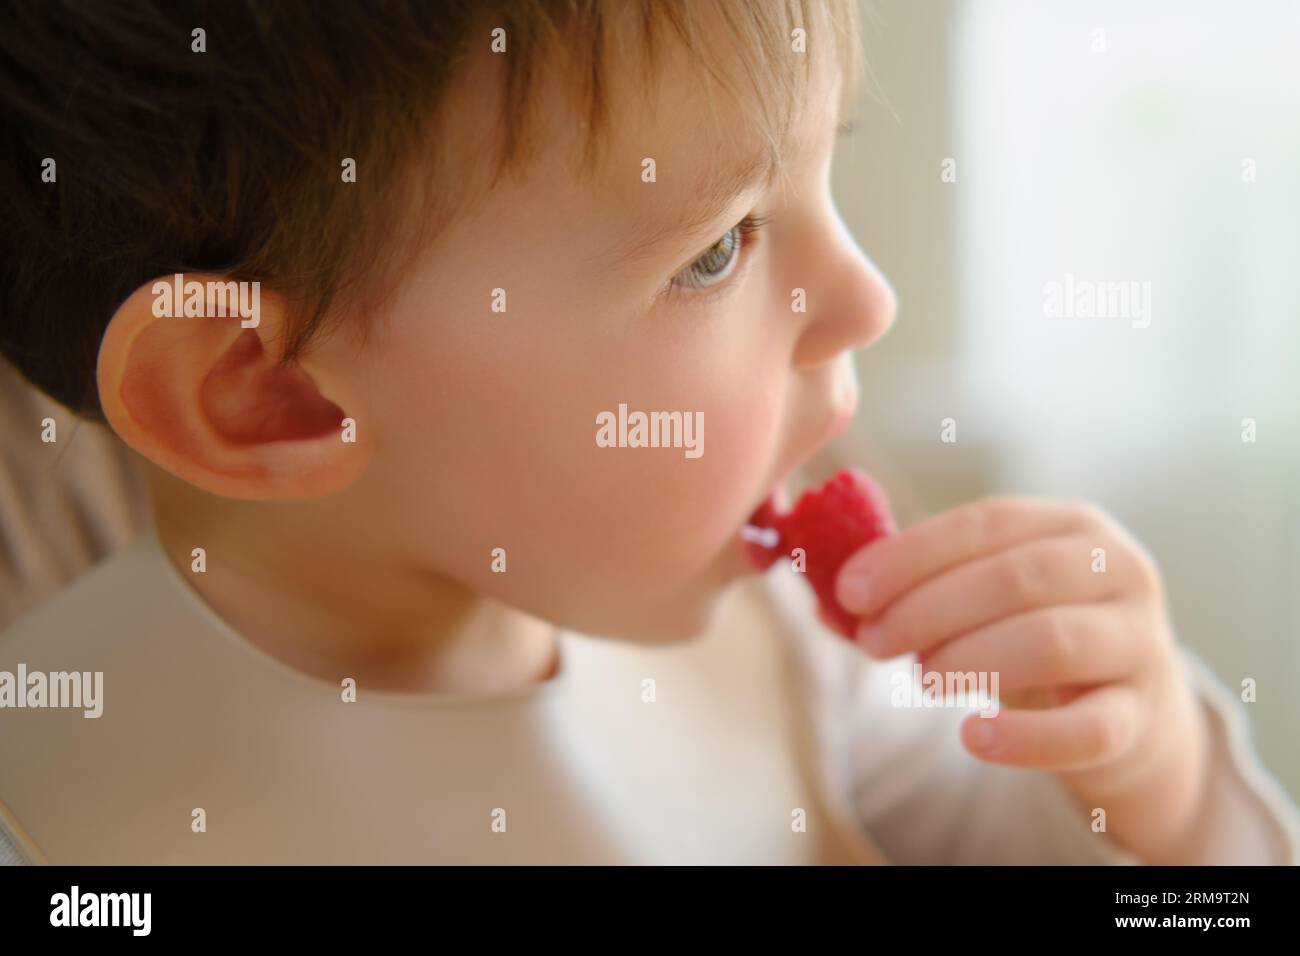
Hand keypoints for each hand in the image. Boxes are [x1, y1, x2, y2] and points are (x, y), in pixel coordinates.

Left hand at [834, 496, 1211, 859]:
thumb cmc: (1031, 638)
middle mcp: (1119, 570)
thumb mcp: (981, 603)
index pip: (986, 523)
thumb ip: (908, 596)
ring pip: (1051, 640)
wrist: (1130, 711)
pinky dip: (1024, 737)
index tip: (850, 590)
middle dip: (928, 608)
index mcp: (1071, 525)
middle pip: (1015, 578)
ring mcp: (1141, 642)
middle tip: (873, 641)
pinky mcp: (1144, 716)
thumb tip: (824, 603)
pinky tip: (972, 736)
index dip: (911, 554)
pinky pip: (1087, 729)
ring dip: (969, 658)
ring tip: (920, 678)